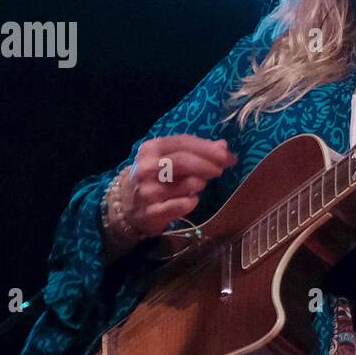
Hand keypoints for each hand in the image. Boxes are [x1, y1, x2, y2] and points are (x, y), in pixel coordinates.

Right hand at [109, 135, 236, 240]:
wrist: (127, 206)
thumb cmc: (155, 178)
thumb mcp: (170, 159)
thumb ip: (196, 151)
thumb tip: (223, 147)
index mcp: (151, 148)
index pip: (183, 142)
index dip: (208, 148)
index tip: (227, 156)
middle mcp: (147, 167)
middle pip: (184, 161)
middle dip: (208, 164)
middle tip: (221, 170)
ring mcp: (148, 191)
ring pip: (185, 184)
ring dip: (200, 183)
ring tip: (201, 183)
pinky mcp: (152, 212)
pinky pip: (181, 206)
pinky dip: (192, 202)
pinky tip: (192, 199)